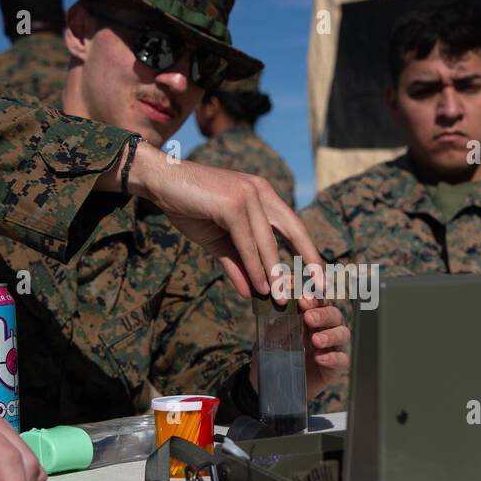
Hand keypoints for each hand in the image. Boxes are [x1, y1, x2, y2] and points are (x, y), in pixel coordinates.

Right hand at [122, 145, 323, 299]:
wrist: (160, 181)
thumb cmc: (189, 206)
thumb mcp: (218, 240)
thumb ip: (237, 263)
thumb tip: (250, 293)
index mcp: (262, 195)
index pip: (293, 226)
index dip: (308, 251)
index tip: (319, 277)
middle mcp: (261, 191)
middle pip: (294, 230)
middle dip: (310, 260)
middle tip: (320, 289)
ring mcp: (248, 194)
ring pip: (268, 241)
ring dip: (276, 273)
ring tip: (283, 299)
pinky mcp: (233, 203)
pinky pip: (248, 242)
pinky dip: (255, 267)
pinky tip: (260, 287)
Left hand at [249, 292, 349, 398]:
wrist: (271, 383)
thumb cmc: (274, 354)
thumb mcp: (271, 336)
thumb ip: (279, 320)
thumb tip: (282, 301)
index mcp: (311, 316)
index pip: (320, 301)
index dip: (317, 296)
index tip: (304, 297)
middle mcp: (326, 329)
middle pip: (335, 315)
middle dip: (323, 314)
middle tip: (308, 317)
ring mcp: (332, 348)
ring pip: (343, 334)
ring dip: (331, 335)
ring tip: (316, 340)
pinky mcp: (334, 368)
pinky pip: (342, 360)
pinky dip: (332, 357)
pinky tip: (319, 358)